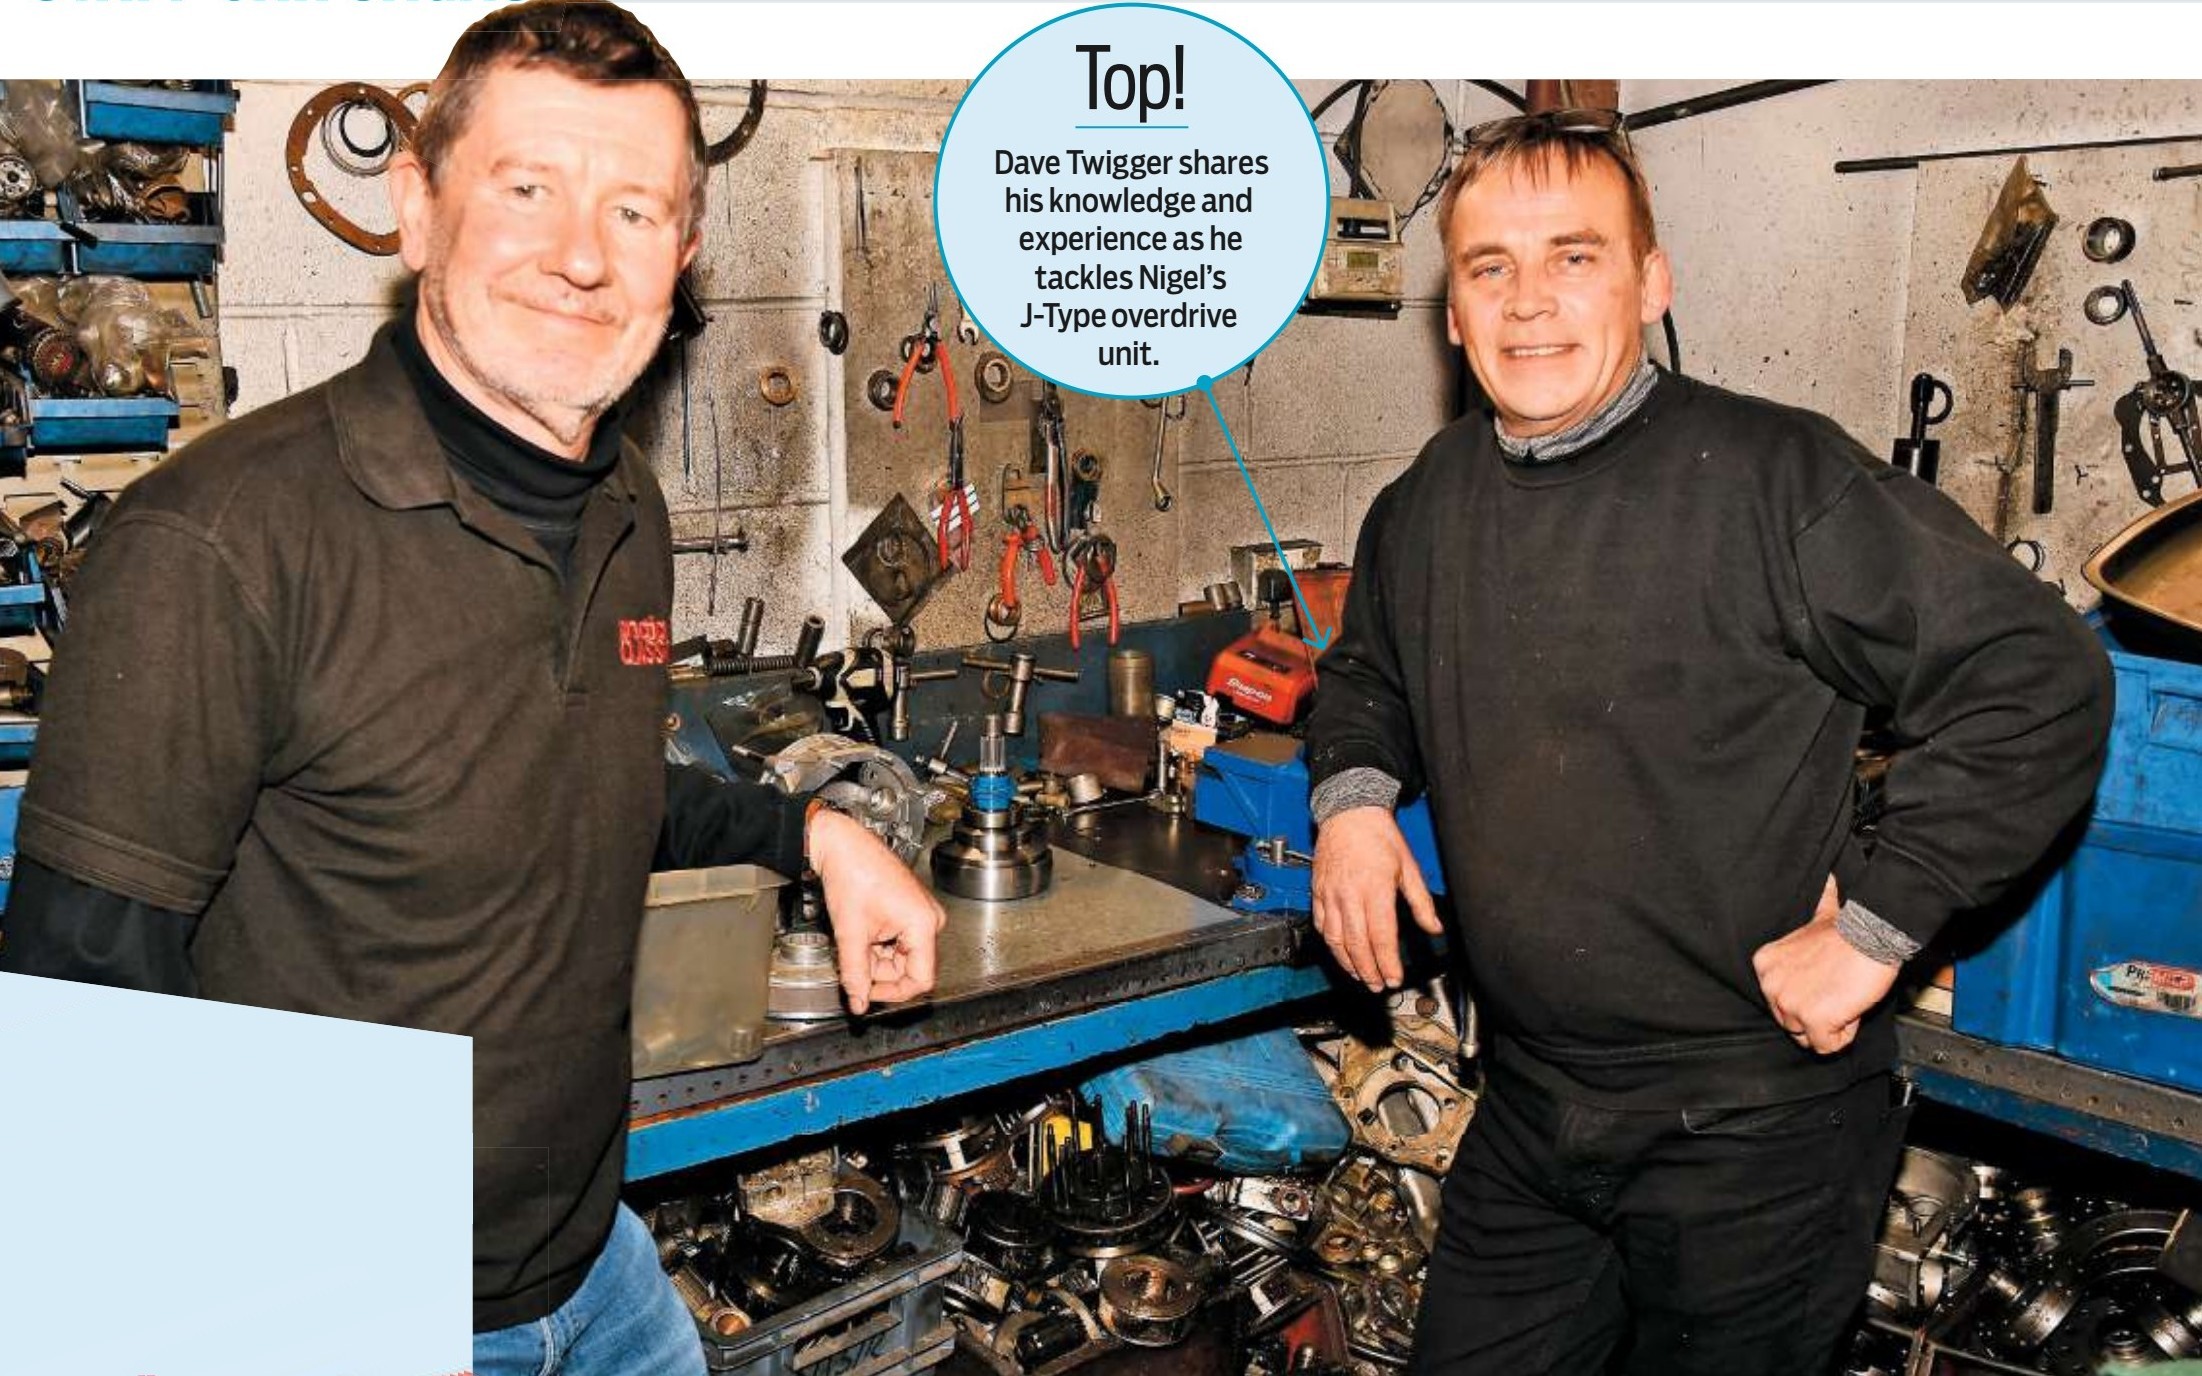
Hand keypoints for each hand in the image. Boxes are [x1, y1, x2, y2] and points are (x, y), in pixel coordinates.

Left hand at [807, 808, 945, 1014]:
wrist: (842, 845)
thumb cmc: (851, 873)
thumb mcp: (850, 933)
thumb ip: (855, 974)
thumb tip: (859, 1002)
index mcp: (924, 923)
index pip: (920, 979)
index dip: (893, 992)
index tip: (868, 993)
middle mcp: (930, 920)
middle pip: (909, 968)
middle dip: (879, 970)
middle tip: (853, 958)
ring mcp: (922, 915)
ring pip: (902, 958)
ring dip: (876, 957)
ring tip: (855, 937)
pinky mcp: (912, 912)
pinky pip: (899, 943)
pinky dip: (878, 944)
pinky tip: (863, 929)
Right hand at [1310, 806, 1441, 991]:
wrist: (1348, 812)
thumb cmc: (1379, 835)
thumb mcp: (1409, 866)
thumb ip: (1421, 902)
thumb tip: (1434, 927)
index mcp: (1375, 889)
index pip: (1381, 936)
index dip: (1388, 962)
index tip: (1394, 978)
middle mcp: (1350, 895)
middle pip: (1357, 944)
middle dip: (1368, 970)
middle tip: (1378, 985)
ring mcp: (1330, 894)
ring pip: (1335, 939)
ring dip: (1348, 962)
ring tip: (1360, 976)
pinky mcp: (1318, 891)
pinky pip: (1321, 924)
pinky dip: (1330, 943)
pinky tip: (1340, 952)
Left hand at [1752, 874, 1901, 1053]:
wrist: (1871, 935)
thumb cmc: (1849, 931)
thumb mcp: (1815, 920)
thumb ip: (1808, 921)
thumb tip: (1826, 882)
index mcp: (1765, 965)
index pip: (1781, 1004)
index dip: (1811, 996)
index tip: (1828, 978)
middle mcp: (1770, 986)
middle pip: (1793, 1023)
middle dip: (1819, 1013)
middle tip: (1839, 988)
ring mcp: (1788, 1004)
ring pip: (1810, 1037)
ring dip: (1833, 1023)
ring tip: (1845, 995)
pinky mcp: (1812, 1020)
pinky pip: (1827, 1046)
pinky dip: (1845, 1033)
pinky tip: (1851, 1006)